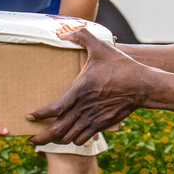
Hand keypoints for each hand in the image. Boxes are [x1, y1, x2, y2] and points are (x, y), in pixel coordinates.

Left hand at [27, 28, 148, 145]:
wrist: (143, 85)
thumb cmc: (122, 66)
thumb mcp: (102, 47)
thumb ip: (82, 36)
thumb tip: (64, 33)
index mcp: (81, 90)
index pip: (55, 108)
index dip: (40, 114)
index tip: (30, 116)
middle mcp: (85, 108)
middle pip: (58, 130)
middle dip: (41, 138)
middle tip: (30, 140)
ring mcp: (94, 118)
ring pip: (69, 137)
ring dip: (56, 140)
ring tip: (47, 139)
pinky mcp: (103, 124)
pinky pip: (83, 138)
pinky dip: (73, 140)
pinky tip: (69, 136)